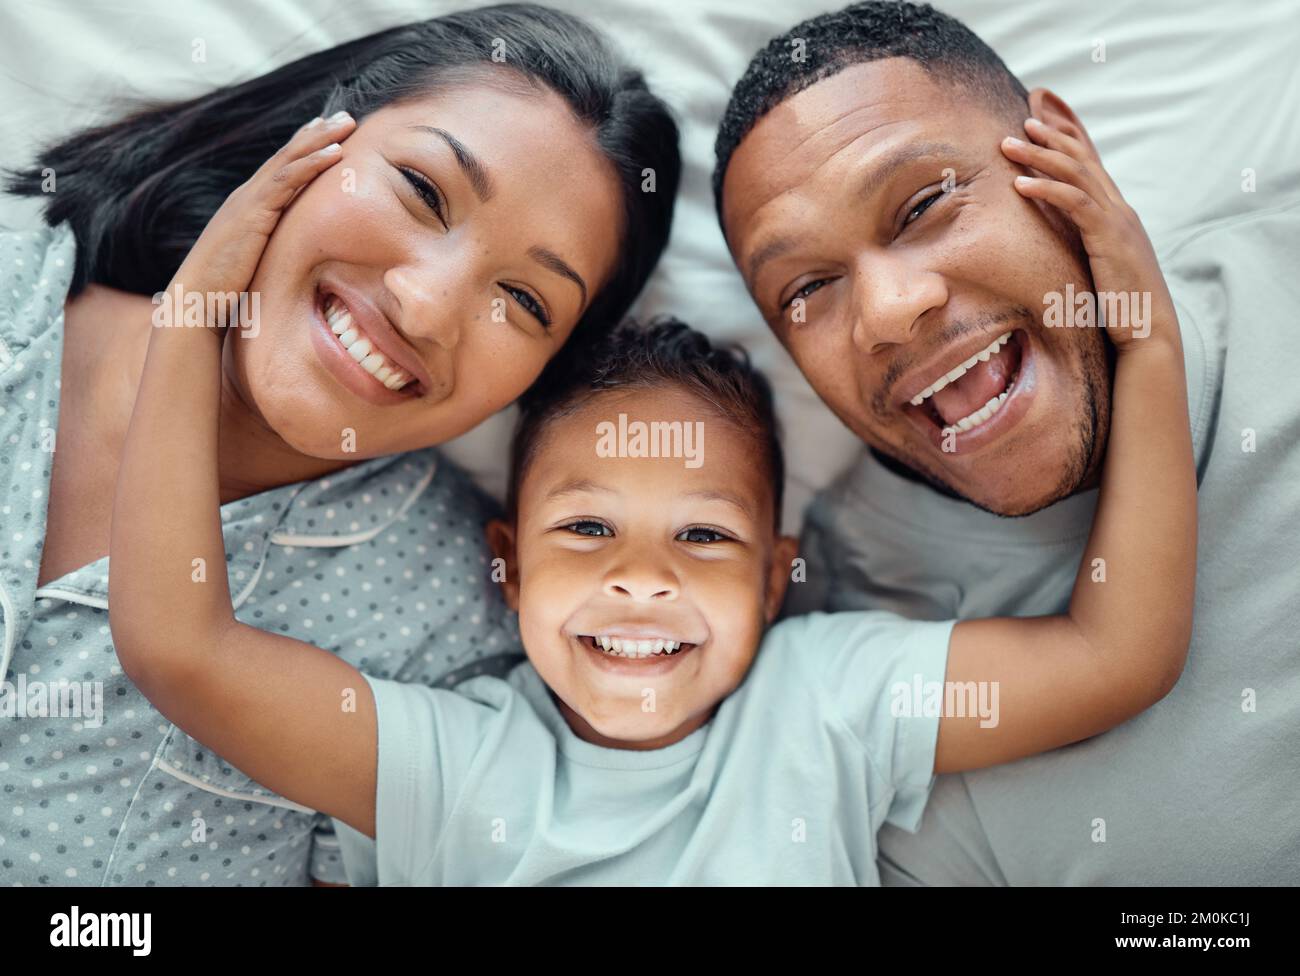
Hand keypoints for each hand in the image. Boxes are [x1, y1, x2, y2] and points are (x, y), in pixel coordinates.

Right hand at [165, 110, 356, 331]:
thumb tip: (296, 258)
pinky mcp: (253, 214)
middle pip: (287, 155)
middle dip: (316, 133)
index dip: (305, 147)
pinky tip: (334, 152)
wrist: (196, 301)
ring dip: (319, 139)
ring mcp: (249, 202)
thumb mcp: (257, 263)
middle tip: (345, 116)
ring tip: (346, 123)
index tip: (331, 133)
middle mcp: (248, 196)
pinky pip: (286, 181)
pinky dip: (311, 164)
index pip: (281, 169)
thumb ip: (274, 250)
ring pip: (288, 160)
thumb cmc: (226, 291)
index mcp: (250, 207)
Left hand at [1001, 117, 1175, 350]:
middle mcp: (1120, 209)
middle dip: (1052, 136)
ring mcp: (1117, 220)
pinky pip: (1075, 203)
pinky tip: (1020, 185)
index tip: (1042, 117)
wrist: (1148, 331)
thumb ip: (1078, 245)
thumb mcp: (1094, 267)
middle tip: (1022, 121)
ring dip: (1040, 156)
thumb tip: (1051, 238)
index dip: (1070, 136)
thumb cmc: (1118, 307)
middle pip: (1083, 158)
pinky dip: (1046, 190)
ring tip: (1010, 144)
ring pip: (1077, 173)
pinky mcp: (1109, 237)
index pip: (1091, 163)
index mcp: (1116, 214)